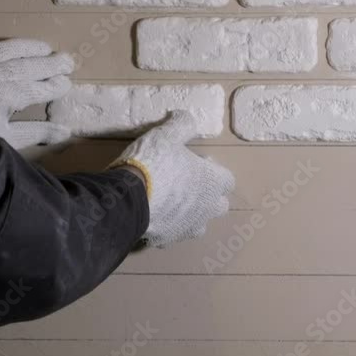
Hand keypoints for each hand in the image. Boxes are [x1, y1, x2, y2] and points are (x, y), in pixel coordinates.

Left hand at [0, 39, 73, 148]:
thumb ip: (36, 132)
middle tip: (69, 61)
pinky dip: (8, 46)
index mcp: (4, 96)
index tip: (67, 83)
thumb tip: (65, 131)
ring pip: (10, 53)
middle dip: (50, 64)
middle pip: (27, 67)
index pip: (37, 88)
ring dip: (32, 49)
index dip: (54, 86)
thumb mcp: (5, 141)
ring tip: (48, 48)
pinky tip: (17, 47)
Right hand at [112, 111, 233, 246]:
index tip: (198, 162)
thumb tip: (184, 116)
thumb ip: (181, 124)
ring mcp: (188, 227)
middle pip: (219, 205)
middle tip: (187, 182)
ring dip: (191, 214)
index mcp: (212, 183)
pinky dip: (166, 226)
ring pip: (199, 224)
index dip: (214, 170)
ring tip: (171, 201)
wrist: (127, 198)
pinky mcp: (168, 240)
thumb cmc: (154, 163)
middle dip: (208, 195)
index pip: (228, 180)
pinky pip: (172, 234)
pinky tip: (152, 215)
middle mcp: (206, 208)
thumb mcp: (167, 134)